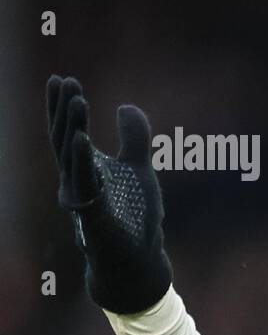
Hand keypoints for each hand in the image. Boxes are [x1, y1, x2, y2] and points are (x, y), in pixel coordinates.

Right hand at [47, 75, 173, 313]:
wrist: (139, 257)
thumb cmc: (134, 214)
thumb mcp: (139, 167)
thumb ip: (134, 138)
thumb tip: (125, 105)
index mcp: (84, 169)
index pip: (68, 132)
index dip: (63, 107)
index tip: (61, 78)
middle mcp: (76, 181)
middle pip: (64, 139)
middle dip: (64, 111)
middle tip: (65, 81)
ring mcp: (82, 198)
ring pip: (71, 158)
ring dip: (73, 128)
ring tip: (76, 100)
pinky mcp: (94, 216)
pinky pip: (85, 185)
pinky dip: (83, 161)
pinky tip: (83, 139)